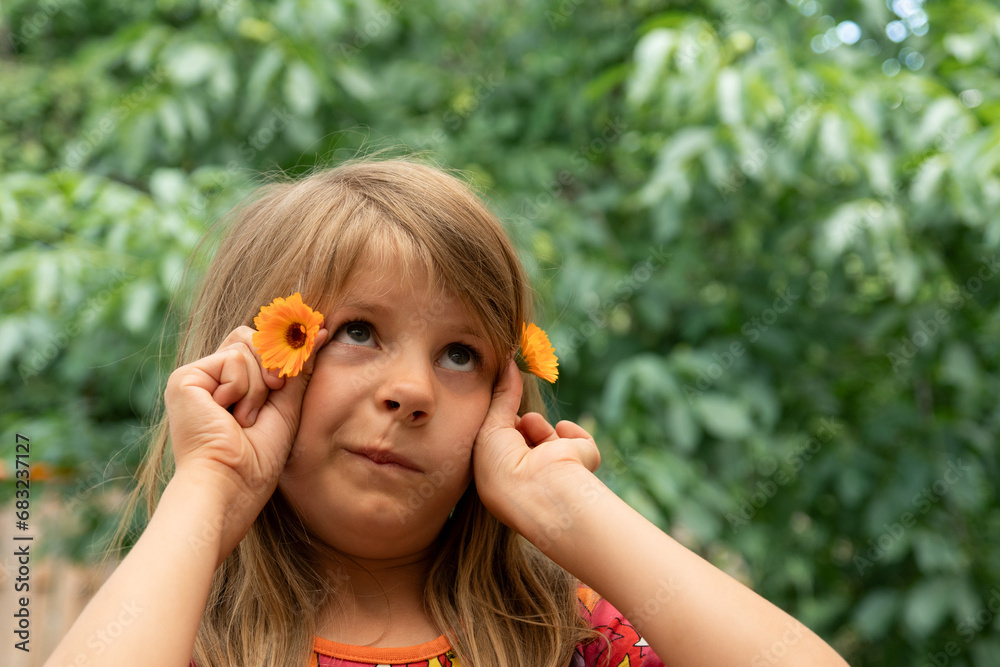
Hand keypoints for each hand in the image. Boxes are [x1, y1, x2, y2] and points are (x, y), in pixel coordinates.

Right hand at [164, 325, 327, 512]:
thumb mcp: (286, 406)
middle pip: (252, 337)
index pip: (260, 345)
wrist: (232, 483)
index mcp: (231, 386)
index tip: (315, 339)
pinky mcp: (184, 379)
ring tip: (245, 419)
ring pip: (245, 346)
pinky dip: (243, 388)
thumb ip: (297, 369)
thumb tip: (317, 333)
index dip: (285, 346)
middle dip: (274, 364)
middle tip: (274, 393)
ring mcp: (197, 378)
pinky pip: (233, 358)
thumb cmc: (258, 458)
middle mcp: (211, 378)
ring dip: (258, 387)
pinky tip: (229, 416)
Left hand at [473, 360, 600, 529]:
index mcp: (503, 477)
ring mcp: (558, 470)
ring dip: (540, 428)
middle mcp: (530, 477)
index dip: (500, 423)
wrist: (541, 491)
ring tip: (534, 429)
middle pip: (526, 437)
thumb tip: (507, 364)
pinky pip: (580, 439)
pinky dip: (573, 435)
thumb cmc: (504, 469)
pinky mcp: (582, 461)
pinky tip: (563, 434)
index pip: (502, 443)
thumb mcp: (491, 428)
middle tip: (515, 417)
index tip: (497, 403)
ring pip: (550, 436)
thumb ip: (502, 397)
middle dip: (521, 423)